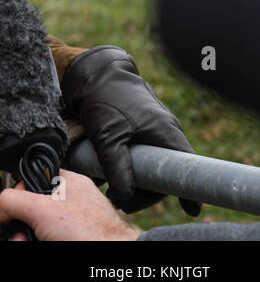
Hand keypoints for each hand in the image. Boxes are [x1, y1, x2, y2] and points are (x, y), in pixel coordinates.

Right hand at [0, 169, 140, 240]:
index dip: (18, 194)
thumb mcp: (40, 208)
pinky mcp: (72, 240)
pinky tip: (35, 245)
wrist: (113, 265)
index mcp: (68, 183)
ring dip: (25, 237)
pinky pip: (47, 239)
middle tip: (18, 234)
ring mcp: (73, 225)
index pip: (33, 179)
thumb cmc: (90, 232)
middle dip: (19, 223)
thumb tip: (0, 206)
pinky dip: (37, 242)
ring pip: (38, 228)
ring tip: (25, 242)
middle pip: (32, 208)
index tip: (10, 209)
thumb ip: (13, 200)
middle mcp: (72, 203)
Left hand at [61, 45, 200, 214]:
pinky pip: (134, 152)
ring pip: (146, 163)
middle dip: (144, 191)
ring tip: (110, 192)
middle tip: (121, 202)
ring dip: (130, 179)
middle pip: (162, 171)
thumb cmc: (104, 98)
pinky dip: (122, 165)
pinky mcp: (134, 127)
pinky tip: (102, 175)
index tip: (191, 209)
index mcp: (166, 132)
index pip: (184, 168)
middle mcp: (162, 131)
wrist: (91, 72)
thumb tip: (124, 197)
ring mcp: (149, 129)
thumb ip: (117, 167)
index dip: (186, 190)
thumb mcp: (108, 135)